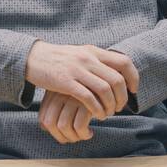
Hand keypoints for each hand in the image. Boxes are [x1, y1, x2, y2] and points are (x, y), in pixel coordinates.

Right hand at [24, 40, 138, 119]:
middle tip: (119, 108)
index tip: (133, 90)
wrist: (33, 58)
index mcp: (93, 51)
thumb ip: (96, 60)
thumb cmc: (58, 59)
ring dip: (110, 106)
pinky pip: (88, 98)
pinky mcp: (66, 82)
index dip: (133, 77)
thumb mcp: (80, 54)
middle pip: (116, 80)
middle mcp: (88, 59)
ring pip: (105, 90)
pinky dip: (97, 109)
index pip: (123, 62)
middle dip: (122, 98)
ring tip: (107, 113)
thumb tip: (114, 72)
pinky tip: (97, 115)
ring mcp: (77, 70)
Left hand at [38, 89, 94, 142]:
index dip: (52, 132)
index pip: (43, 119)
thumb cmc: (85, 92)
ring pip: (64, 126)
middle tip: (75, 138)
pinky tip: (90, 132)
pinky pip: (79, 126)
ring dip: (74, 137)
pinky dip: (84, 134)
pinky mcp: (87, 102)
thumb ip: (54, 109)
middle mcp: (60, 93)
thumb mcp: (65, 95)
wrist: (104, 78)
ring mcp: (73, 97)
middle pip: (51, 124)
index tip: (65, 136)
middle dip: (63, 137)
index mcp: (53, 92)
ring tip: (83, 136)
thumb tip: (44, 128)